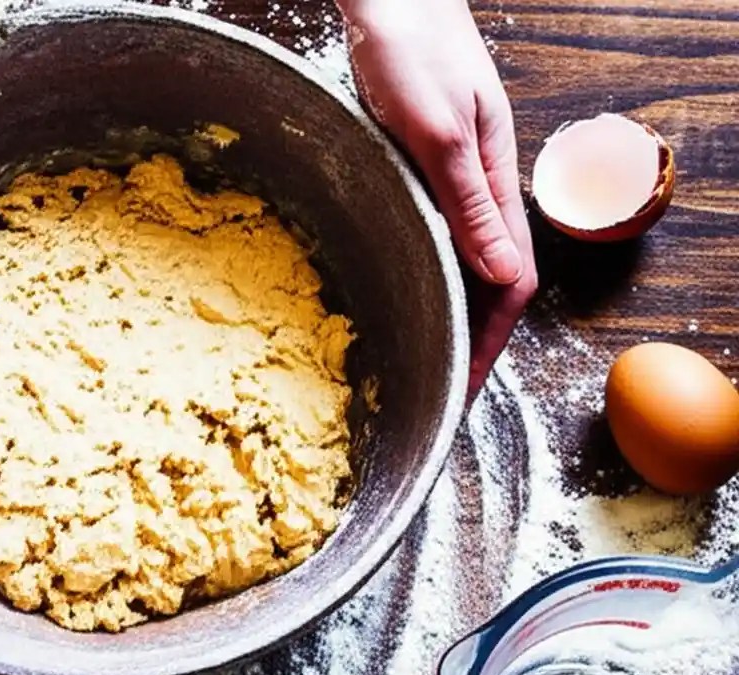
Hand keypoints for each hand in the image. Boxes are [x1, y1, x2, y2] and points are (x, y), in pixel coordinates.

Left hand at [339, 0, 536, 399]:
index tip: (457, 387)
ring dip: (443, 309)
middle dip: (465, 339)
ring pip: (458, 261)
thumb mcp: (440, 133)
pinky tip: (400, 288)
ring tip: (416, 355)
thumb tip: (502, 277)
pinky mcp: (420, 169)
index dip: (485, 341)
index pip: (508, 284)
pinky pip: (430, 234)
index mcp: (494, 185)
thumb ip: (468, 205)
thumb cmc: (414, 52)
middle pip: (486, 281)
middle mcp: (478, 190)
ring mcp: (450, 180)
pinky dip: (421, 271)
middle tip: (433, 388)